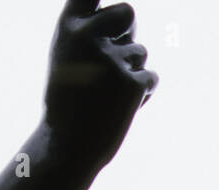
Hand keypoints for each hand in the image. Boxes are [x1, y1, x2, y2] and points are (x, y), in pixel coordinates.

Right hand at [43, 1, 158, 167]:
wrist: (68, 147)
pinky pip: (151, 77)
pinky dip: (142, 93)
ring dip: (132, 71)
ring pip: (140, 52)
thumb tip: (128, 15)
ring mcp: (112, 60)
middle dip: (129, 29)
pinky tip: (121, 108)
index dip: (104, 0)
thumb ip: (90, 34)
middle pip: (128, 12)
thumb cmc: (67, 103)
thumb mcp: (67, 58)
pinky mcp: (133, 84)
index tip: (115, 15)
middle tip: (117, 55)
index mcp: (68, 28)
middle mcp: (89, 37)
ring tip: (108, 96)